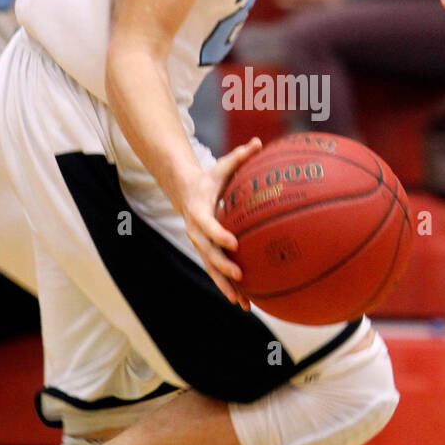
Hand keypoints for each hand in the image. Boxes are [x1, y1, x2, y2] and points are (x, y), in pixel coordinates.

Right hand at [181, 137, 261, 307]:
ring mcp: (200, 245)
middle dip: (222, 266)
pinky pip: (215, 272)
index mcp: (199, 211)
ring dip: (225, 286)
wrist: (185, 191)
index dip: (219, 235)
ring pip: (211, 269)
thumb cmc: (210, 178)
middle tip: (240, 275)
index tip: (234, 243)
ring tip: (241, 302)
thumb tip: (259, 142)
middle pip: (208, 253)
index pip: (208, 226)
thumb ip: (240, 156)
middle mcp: (196, 232)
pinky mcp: (206, 253)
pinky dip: (227, 287)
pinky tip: (242, 302)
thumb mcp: (222, 166)